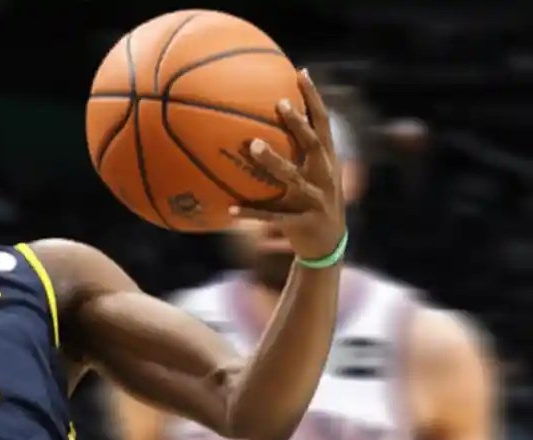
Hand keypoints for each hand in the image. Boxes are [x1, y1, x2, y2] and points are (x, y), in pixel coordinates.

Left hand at [232, 68, 345, 260]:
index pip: (323, 124)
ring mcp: (315, 200)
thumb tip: (261, 122)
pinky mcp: (302, 223)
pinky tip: (231, 210)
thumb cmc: (311, 204)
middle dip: (298, 124)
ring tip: (254, 146)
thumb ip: (295, 152)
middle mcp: (324, 177)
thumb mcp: (310, 176)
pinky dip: (252, 213)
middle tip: (279, 104)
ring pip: (293, 178)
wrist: (327, 247)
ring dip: (274, 161)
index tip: (301, 73)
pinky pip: (273, 217)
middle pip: (314, 145)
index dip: (314, 99)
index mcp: (326, 162)